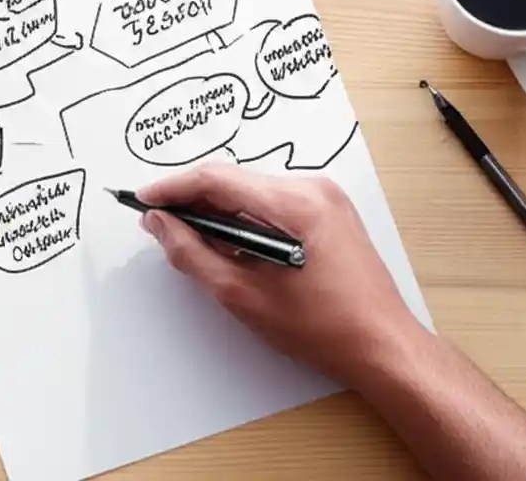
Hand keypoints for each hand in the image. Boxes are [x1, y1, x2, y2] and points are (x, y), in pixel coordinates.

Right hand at [137, 165, 427, 385]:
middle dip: (191, 199)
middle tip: (157, 223)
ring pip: (251, 191)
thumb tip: (161, 226)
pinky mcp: (329, 212)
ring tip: (187, 237)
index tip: (142, 200)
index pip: (217, 179)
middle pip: (234, 180)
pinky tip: (226, 242)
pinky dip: (243, 217)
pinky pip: (272, 203)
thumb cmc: (323, 328)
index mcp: (295, 203)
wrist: (383, 346)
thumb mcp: (243, 295)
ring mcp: (325, 197)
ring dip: (216, 210)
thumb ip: (194, 255)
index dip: (172, 188)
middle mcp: (313, 188)